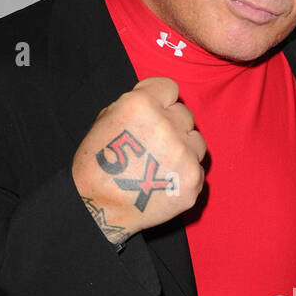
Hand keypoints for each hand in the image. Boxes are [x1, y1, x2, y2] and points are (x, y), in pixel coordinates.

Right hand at [72, 78, 206, 243]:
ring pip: (197, 140)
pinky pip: (198, 167)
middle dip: (172, 125)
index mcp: (142, 104)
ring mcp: (183, 153)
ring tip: (160, 163)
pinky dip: (185, 173)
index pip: (170, 88)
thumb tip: (158, 104)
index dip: (162, 100)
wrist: (99, 207)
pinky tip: (164, 181)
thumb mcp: (106, 120)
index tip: (156, 112)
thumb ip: (137, 105)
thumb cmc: (97, 164)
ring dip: (183, 148)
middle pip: (185, 114)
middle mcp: (167, 125)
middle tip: (154, 144)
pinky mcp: (193, 179)